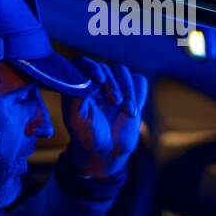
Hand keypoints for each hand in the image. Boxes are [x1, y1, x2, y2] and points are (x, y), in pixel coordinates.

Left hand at [62, 58, 147, 178]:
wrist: (108, 150)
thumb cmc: (88, 136)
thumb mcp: (77, 121)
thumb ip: (76, 100)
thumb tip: (84, 81)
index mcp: (79, 86)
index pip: (83, 64)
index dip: (91, 67)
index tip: (100, 80)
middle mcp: (96, 82)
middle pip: (105, 68)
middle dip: (112, 84)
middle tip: (115, 102)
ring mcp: (115, 85)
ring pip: (122, 71)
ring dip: (127, 90)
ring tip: (128, 111)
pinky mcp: (132, 91)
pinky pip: (139, 81)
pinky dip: (138, 93)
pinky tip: (133, 111)